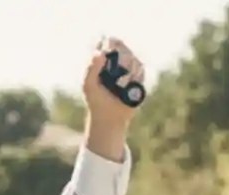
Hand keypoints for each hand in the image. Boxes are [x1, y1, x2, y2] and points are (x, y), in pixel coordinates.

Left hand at [81, 37, 143, 157]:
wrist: (109, 118)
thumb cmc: (96, 101)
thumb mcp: (88, 85)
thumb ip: (91, 68)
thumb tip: (100, 53)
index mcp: (103, 61)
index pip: (109, 43)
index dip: (111, 42)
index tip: (110, 48)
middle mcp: (117, 63)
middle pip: (123, 48)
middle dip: (122, 55)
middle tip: (118, 66)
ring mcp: (129, 70)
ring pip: (134, 59)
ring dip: (128, 70)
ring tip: (120, 85)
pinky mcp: (138, 79)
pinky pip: (140, 71)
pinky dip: (135, 78)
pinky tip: (127, 87)